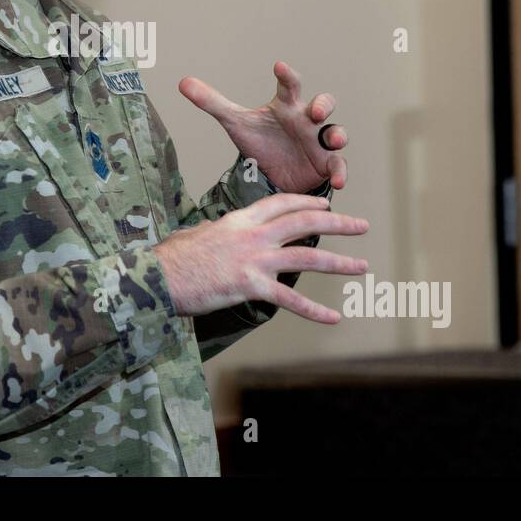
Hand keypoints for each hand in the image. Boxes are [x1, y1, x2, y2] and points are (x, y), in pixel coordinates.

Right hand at [153, 193, 369, 323]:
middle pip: (304, 222)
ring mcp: (254, 259)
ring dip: (339, 261)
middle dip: (337, 223)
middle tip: (361, 226)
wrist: (159, 277)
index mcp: (239, 219)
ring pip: (307, 256)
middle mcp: (252, 235)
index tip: (325, 206)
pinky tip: (334, 318)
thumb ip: (214, 231)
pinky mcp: (251, 286)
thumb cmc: (172, 259)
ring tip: (362, 266)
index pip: (281, 204)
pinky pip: (291, 299)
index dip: (307, 203)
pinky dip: (314, 311)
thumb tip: (213, 230)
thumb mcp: (196, 234)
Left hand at [178, 60, 347, 193]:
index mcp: (286, 106)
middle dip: (322, 105)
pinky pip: (338, 164)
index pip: (289, 85)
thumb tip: (182, 82)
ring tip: (333, 140)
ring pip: (336, 132)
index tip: (279, 67)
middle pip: (323, 104)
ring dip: (338, 135)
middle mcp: (307, 120)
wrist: (271, 174)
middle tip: (315, 111)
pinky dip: (340, 171)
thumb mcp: (235, 123)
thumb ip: (212, 103)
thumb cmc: (260, 141)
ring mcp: (319, 141)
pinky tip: (338, 180)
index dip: (286, 75)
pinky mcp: (326, 164)